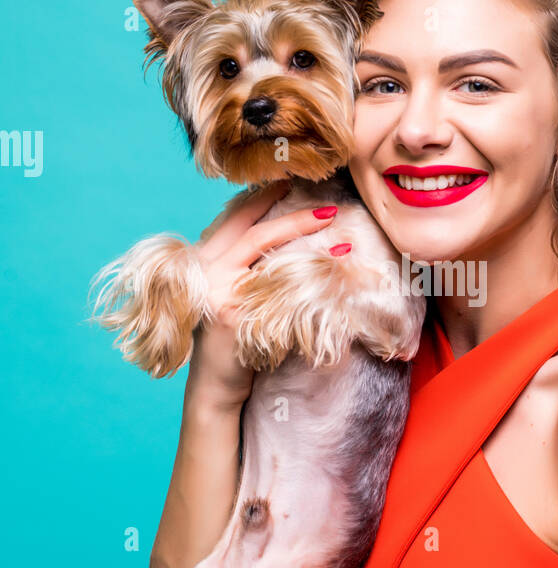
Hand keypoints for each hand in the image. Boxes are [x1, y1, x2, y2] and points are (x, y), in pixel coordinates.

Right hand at [185, 183, 337, 410]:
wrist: (213, 385)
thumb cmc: (229, 340)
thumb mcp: (226, 293)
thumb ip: (242, 265)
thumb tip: (281, 235)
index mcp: (203, 260)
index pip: (235, 219)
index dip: (263, 198)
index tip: (292, 182)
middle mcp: (206, 271)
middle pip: (253, 233)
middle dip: (294, 218)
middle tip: (330, 208)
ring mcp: (219, 293)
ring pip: (267, 259)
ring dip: (308, 248)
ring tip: (343, 245)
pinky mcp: (234, 316)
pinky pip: (276, 292)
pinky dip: (306, 283)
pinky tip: (332, 280)